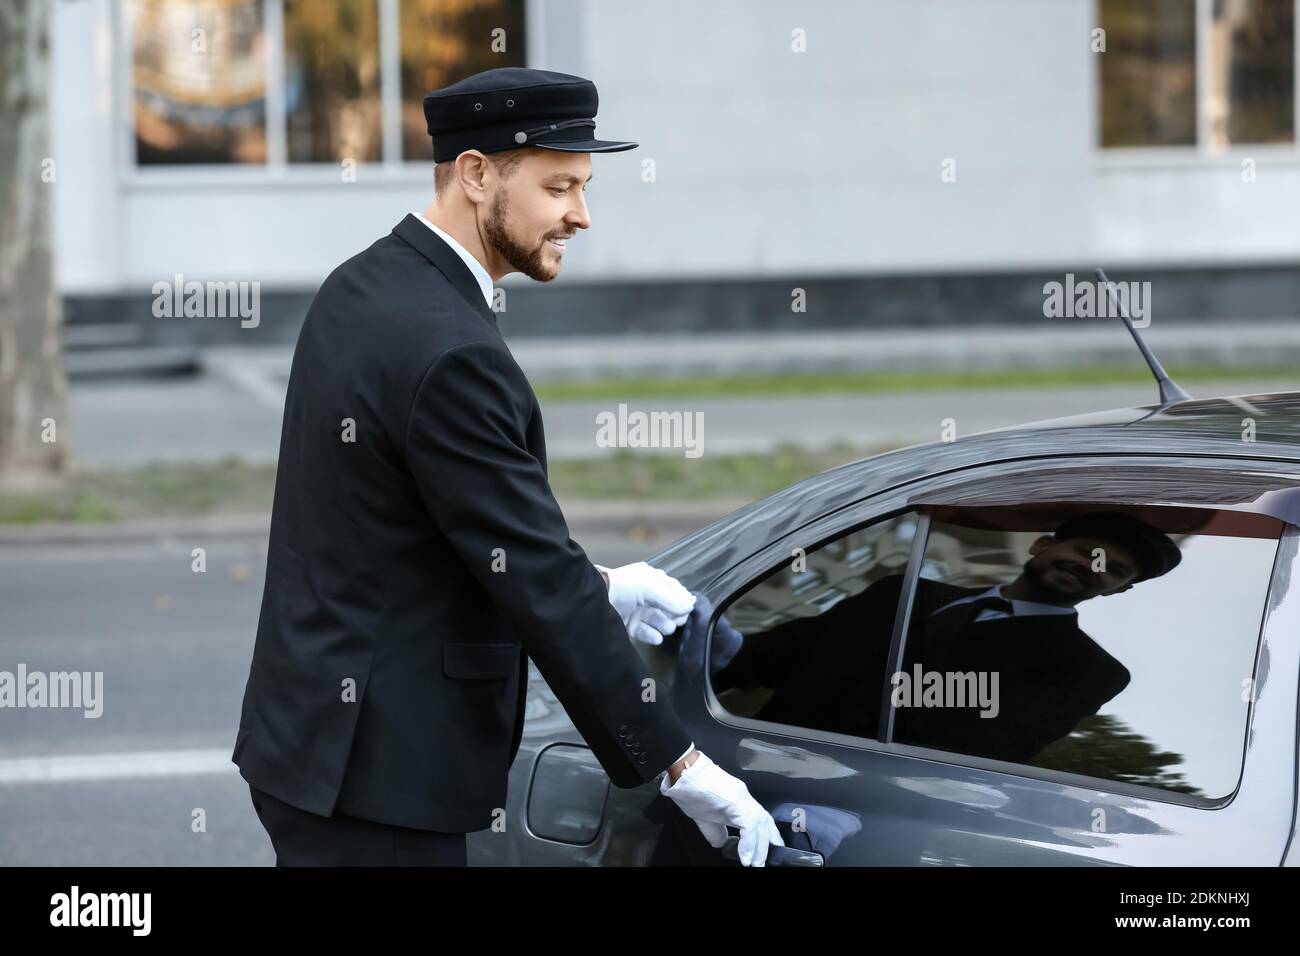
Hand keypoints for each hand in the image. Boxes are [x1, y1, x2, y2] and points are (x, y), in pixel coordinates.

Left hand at [600, 562, 695, 643]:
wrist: (597, 600)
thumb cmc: (624, 587)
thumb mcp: (650, 587)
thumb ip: (672, 598)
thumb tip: (691, 606)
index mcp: (653, 580)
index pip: (676, 592)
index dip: (682, 601)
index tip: (685, 609)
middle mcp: (648, 596)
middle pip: (671, 609)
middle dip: (675, 615)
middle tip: (674, 619)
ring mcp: (640, 612)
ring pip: (662, 622)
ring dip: (666, 625)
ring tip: (665, 626)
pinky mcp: (633, 627)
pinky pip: (649, 633)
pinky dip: (653, 636)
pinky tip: (655, 636)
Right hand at [660, 751, 783, 866]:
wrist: (683, 772)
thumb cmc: (690, 790)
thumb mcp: (704, 816)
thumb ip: (715, 830)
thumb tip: (721, 843)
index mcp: (739, 801)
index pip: (759, 818)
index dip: (765, 835)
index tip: (765, 852)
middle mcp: (744, 798)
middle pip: (764, 822)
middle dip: (766, 844)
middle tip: (762, 862)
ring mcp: (742, 798)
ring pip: (760, 824)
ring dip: (758, 847)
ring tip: (755, 863)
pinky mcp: (737, 801)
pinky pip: (749, 826)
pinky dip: (749, 843)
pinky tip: (745, 856)